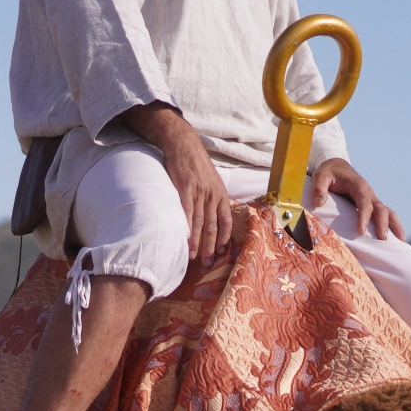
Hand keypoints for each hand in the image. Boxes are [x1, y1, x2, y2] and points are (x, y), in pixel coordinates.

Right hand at [116, 104, 233, 263]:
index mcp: (221, 194)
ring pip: (200, 223)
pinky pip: (186, 213)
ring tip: (195, 258)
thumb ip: (213, 198)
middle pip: (213, 226)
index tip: (221, 253)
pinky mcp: (185, 189)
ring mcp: (199, 193)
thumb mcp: (212, 180)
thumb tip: (213, 216)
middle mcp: (213, 195)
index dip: (225, 238)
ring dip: (198, 243)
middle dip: (212, 248)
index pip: (226, 221)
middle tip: (209, 264)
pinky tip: (185, 240)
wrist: (184, 145)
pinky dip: (187, 229)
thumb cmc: (196, 164)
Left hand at [310, 158, 402, 241]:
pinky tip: (397, 240)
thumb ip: (319, 187)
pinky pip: (385, 216)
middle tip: (383, 238)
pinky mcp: (371, 206)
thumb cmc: (329, 172)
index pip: (364, 202)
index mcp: (358, 186)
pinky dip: (393, 226)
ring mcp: (372, 200)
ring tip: (401, 242)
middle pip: (380, 209)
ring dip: (395, 226)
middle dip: (383, 223)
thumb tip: (318, 202)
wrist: (337, 167)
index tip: (361, 230)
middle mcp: (369, 194)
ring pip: (388, 212)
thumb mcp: (321, 175)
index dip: (364, 216)